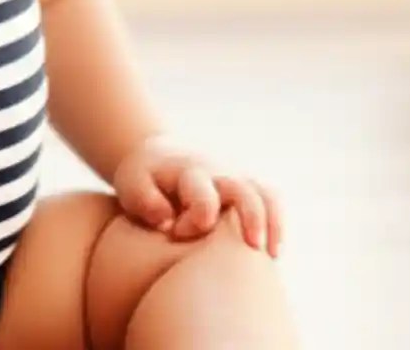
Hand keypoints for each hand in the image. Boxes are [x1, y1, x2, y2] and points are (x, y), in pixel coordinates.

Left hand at [111, 136, 282, 257]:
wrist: (161, 155)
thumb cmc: (144, 178)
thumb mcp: (132, 184)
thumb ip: (145, 201)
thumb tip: (168, 222)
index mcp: (190, 172)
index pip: (203, 198)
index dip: (195, 221)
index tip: (175, 233)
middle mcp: (219, 172)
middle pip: (245, 190)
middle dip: (252, 218)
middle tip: (255, 248)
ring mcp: (237, 178)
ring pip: (266, 194)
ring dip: (273, 223)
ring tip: (272, 255)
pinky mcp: (248, 188)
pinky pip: (272, 200)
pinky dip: (277, 224)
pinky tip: (271, 254)